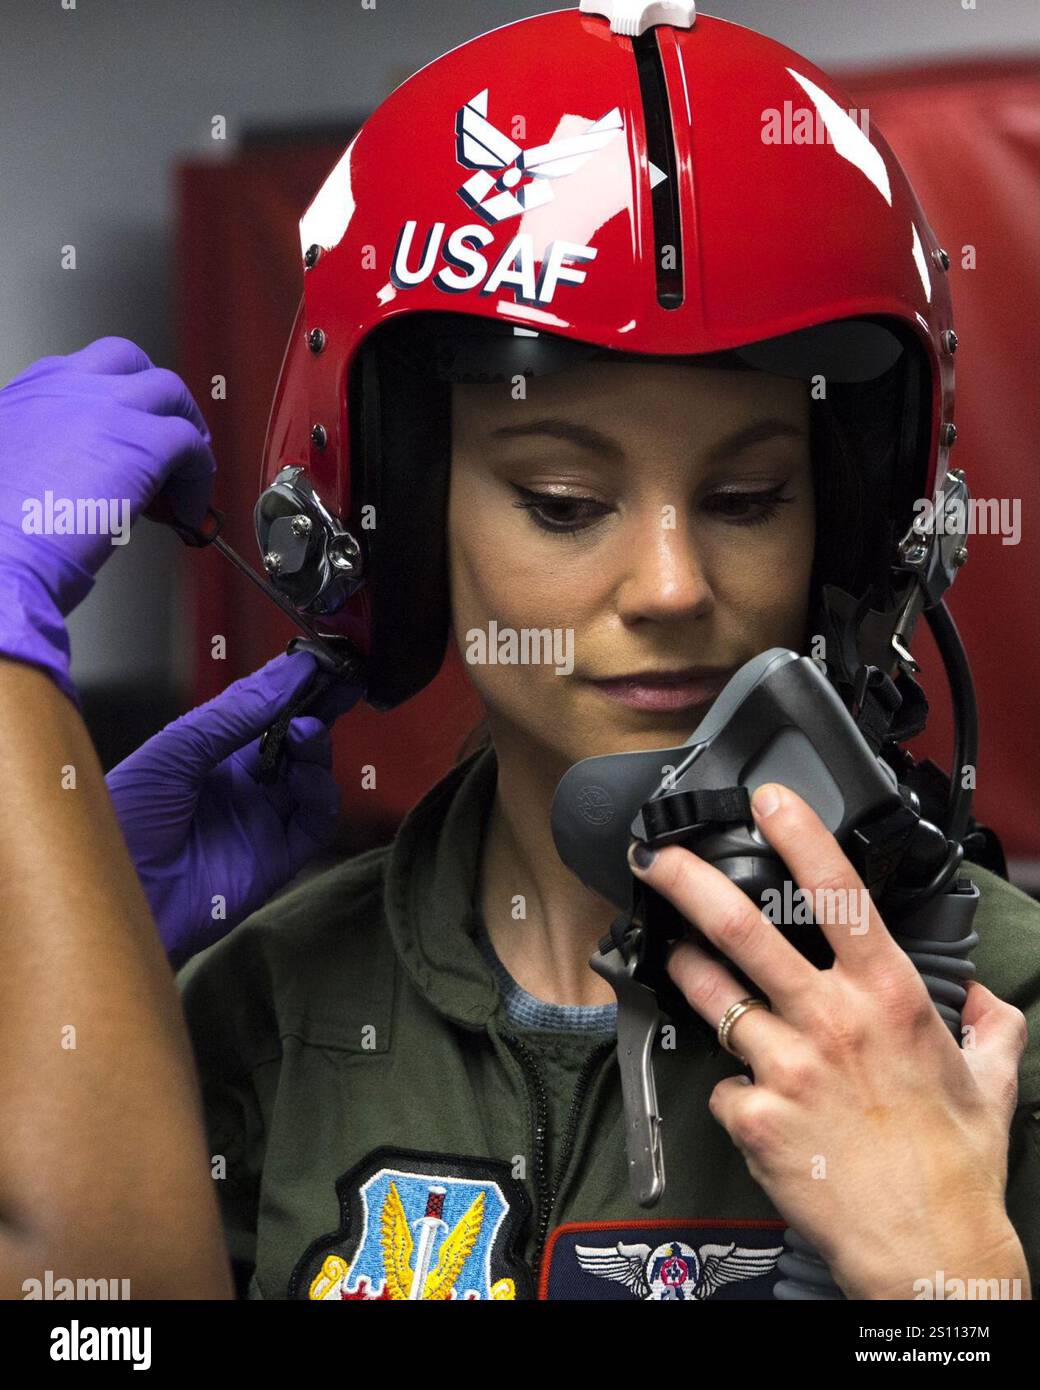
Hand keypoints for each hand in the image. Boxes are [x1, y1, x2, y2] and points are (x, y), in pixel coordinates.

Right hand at [0, 337, 215, 703]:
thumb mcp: (8, 465)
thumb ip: (43, 453)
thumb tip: (81, 476)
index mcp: (31, 392)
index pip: (86, 372)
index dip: (115, 403)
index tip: (124, 439)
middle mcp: (67, 386)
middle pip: (132, 363)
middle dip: (157, 398)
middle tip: (171, 444)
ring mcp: (108, 408)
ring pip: (170, 392)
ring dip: (186, 432)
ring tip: (187, 477)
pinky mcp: (145, 443)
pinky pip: (193, 445)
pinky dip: (200, 477)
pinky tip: (188, 512)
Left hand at [106, 650, 362, 968]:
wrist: (115, 892)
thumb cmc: (125, 819)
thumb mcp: (176, 749)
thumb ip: (236, 712)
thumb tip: (290, 672)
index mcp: (211, 755)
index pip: (264, 712)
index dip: (292, 687)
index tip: (317, 661)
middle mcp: (241, 785)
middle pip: (296, 741)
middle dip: (319, 709)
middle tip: (340, 681)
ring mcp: (261, 820)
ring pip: (311, 776)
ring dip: (317, 747)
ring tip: (306, 729)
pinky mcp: (277, 858)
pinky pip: (316, 821)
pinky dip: (321, 793)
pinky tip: (307, 775)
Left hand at [627, 782, 1030, 1299]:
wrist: (928, 1253)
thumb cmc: (956, 1165)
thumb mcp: (991, 1078)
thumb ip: (984, 1023)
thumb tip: (978, 997)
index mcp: (887, 998)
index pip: (837, 895)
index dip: (798, 836)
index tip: (770, 799)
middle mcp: (830, 1021)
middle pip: (742, 930)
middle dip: (687, 882)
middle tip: (655, 856)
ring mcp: (785, 1067)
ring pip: (709, 996)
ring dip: (689, 974)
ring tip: (682, 961)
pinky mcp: (754, 1117)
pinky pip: (719, 1080)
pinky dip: (729, 1082)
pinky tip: (752, 1095)